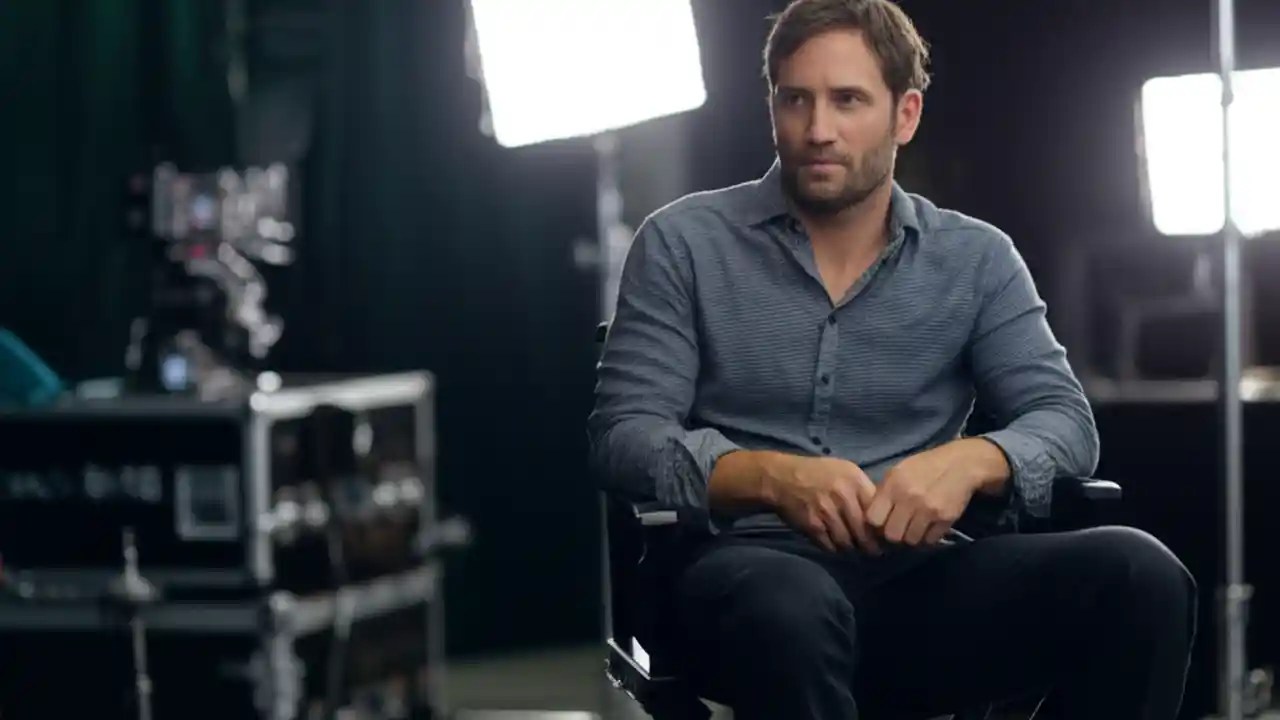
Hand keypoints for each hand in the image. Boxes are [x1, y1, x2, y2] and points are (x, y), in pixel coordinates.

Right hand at [769, 456, 881, 554]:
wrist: (781, 477)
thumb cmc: (816, 473)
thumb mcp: (844, 470)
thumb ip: (863, 489)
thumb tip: (883, 512)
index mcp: (855, 481)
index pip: (878, 512)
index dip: (883, 528)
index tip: (885, 536)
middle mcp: (843, 497)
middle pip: (865, 532)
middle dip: (871, 546)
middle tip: (874, 551)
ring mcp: (827, 513)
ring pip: (848, 542)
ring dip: (852, 549)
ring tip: (855, 549)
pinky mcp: (813, 526)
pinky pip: (830, 546)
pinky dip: (835, 549)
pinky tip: (836, 545)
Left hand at [865, 443, 983, 546]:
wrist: (961, 465)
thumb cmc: (924, 467)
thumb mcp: (898, 472)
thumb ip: (884, 493)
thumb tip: (871, 519)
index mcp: (893, 485)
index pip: (873, 519)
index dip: (875, 525)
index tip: (882, 522)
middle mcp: (909, 498)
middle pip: (891, 535)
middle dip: (894, 534)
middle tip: (899, 528)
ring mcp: (928, 509)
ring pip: (911, 540)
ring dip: (912, 536)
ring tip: (915, 526)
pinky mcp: (946, 518)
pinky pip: (930, 540)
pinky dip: (928, 536)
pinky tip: (929, 525)